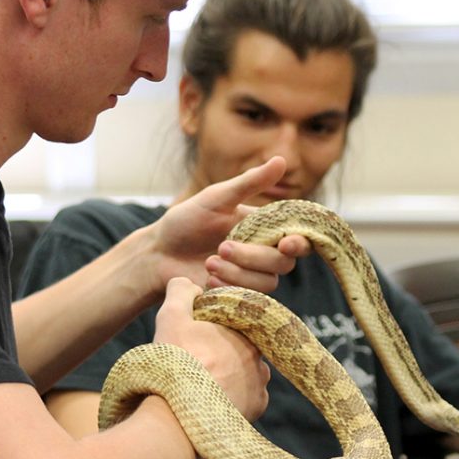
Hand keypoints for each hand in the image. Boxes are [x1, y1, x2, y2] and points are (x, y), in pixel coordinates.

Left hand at [148, 157, 311, 296]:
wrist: (159, 253)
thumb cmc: (186, 221)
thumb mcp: (216, 198)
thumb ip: (250, 183)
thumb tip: (282, 160)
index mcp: (264, 228)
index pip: (297, 237)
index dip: (299, 242)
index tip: (286, 243)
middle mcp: (263, 253)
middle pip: (283, 262)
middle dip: (253, 256)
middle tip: (221, 247)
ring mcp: (252, 276)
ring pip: (267, 282)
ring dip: (237, 273)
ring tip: (209, 262)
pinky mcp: (239, 296)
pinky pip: (249, 298)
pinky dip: (229, 286)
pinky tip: (207, 278)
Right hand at [154, 277, 269, 421]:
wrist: (179, 415)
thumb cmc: (175, 362)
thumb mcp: (171, 316)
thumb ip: (181, 292)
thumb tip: (190, 283)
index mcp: (241, 329)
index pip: (231, 323)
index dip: (212, 329)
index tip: (195, 339)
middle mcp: (257, 354)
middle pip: (239, 348)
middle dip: (222, 352)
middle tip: (196, 362)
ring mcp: (259, 382)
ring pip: (245, 373)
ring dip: (229, 376)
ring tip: (204, 384)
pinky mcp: (257, 407)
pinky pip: (248, 398)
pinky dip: (234, 398)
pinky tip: (214, 400)